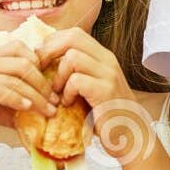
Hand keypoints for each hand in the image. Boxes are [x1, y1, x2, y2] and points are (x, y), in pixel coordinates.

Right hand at [0, 42, 58, 147]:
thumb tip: (41, 117)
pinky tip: (27, 108)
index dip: (41, 62)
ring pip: (16, 76)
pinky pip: (0, 89)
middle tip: (55, 100)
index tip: (53, 83)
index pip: (21, 48)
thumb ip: (15, 106)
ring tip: (48, 110)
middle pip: (24, 61)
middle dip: (44, 81)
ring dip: (36, 94)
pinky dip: (17, 98)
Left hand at [35, 27, 150, 150]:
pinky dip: (67, 92)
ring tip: (58, 93)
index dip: (52, 43)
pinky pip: (76, 80)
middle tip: (40, 70)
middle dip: (49, 51)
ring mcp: (108, 74)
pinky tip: (68, 103)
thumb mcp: (92, 85)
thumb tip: (45, 61)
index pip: (74, 33)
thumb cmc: (105, 112)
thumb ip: (77, 71)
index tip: (41, 61)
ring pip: (72, 58)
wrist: (130, 135)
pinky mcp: (106, 90)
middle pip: (72, 37)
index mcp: (103, 56)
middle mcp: (107, 60)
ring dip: (58, 76)